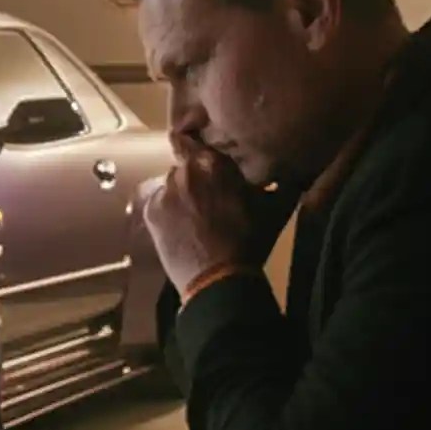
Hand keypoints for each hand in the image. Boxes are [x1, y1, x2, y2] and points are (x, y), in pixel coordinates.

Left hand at [141, 134, 295, 294]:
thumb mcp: (271, 205)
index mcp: (212, 162)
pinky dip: (169, 210)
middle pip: (189, 167)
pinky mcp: (150, 211)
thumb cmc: (249, 241)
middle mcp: (183, 170)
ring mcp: (163, 191)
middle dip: (199, 178)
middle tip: (212, 198)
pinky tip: (182, 227)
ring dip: (183, 194)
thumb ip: (273, 179)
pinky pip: (160, 202)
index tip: (222, 175)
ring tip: (196, 216)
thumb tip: (280, 167)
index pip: (208, 149)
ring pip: (173, 184)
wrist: (218, 280)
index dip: (215, 162)